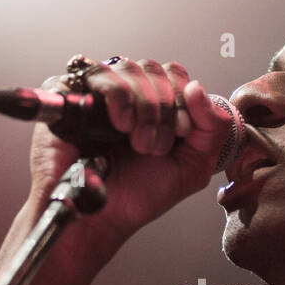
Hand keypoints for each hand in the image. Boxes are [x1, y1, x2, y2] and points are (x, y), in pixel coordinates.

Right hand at [28, 58, 229, 239]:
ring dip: (144, 107)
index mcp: (156, 106)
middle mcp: (128, 95)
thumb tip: (197, 87)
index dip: (184, 99)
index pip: (176, 75)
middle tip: (155, 146)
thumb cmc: (139, 195)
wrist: (100, 216)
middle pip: (156, 69)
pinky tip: (120, 125)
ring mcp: (99, 92)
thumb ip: (214, 127)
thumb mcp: (193, 166)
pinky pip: (100, 73)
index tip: (182, 133)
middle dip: (164, 108)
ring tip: (137, 143)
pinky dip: (119, 96)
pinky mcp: (71, 93)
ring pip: (131, 67)